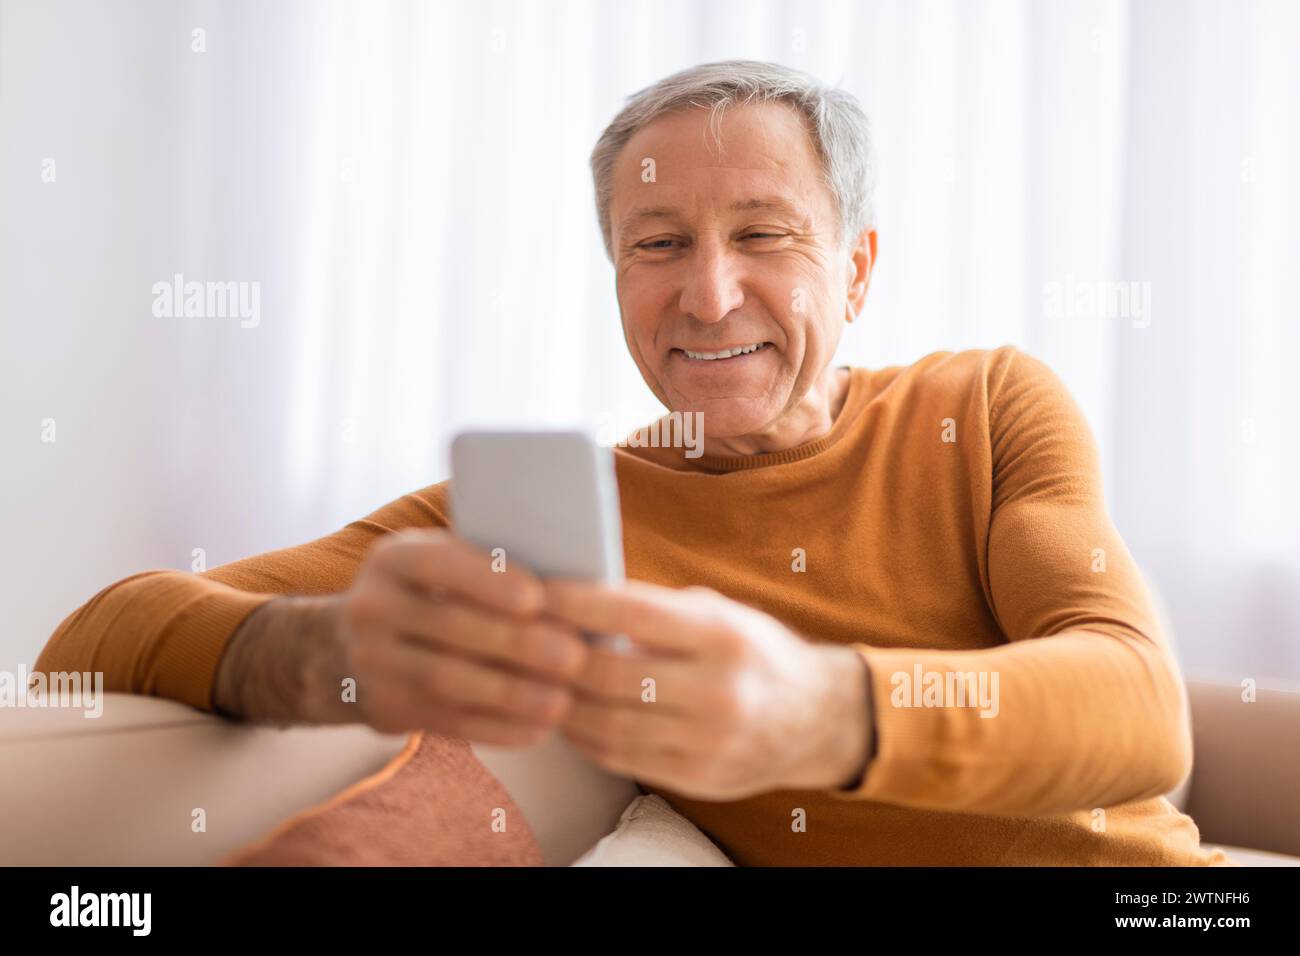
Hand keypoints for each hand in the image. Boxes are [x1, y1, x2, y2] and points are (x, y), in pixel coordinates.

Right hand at [330, 529, 589, 743]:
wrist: (346, 650)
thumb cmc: (427, 595)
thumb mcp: (437, 564)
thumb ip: (484, 565)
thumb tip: (566, 582)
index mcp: (392, 560)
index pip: (437, 563)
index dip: (486, 580)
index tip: (536, 598)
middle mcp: (372, 608)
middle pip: (449, 626)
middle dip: (515, 644)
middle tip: (573, 657)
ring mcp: (373, 663)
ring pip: (447, 680)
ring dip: (510, 694)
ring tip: (561, 701)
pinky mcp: (386, 710)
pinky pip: (447, 722)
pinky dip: (497, 727)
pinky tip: (538, 728)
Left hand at [542, 579, 872, 799]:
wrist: (815, 720)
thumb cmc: (752, 652)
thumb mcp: (718, 614)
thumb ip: (656, 610)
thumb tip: (576, 599)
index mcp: (722, 635)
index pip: (632, 612)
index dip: (575, 602)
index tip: (535, 591)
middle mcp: (718, 689)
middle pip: (609, 674)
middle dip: (556, 657)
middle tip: (518, 640)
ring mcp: (708, 740)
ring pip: (606, 723)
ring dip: (559, 702)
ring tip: (532, 681)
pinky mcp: (697, 777)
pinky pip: (619, 757)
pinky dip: (583, 736)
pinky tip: (566, 716)